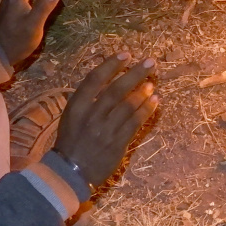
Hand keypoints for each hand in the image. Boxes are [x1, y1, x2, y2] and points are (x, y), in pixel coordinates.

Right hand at [52, 53, 158, 192]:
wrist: (70, 172)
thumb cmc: (71, 142)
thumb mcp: (72, 117)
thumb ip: (87, 100)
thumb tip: (109, 81)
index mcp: (77, 106)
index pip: (95, 79)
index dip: (111, 64)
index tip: (125, 54)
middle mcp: (91, 115)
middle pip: (116, 89)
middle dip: (135, 73)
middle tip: (150, 62)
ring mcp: (105, 129)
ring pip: (128, 105)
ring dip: (142, 92)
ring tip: (152, 82)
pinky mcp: (118, 143)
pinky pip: (135, 123)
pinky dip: (146, 110)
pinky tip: (154, 101)